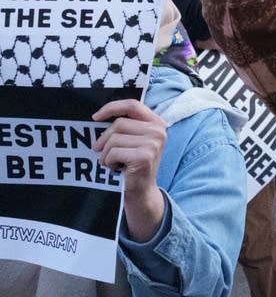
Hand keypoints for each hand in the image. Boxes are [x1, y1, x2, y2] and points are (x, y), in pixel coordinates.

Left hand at [93, 99, 167, 241]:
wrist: (141, 192)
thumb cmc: (131, 165)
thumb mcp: (133, 141)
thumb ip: (125, 126)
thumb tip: (98, 116)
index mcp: (157, 123)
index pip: (132, 105)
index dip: (111, 108)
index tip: (95, 117)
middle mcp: (159, 130)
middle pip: (119, 124)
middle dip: (105, 140)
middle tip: (105, 153)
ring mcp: (154, 143)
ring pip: (114, 139)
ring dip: (106, 153)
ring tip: (113, 163)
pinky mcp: (145, 156)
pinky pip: (114, 152)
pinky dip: (109, 162)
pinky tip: (117, 168)